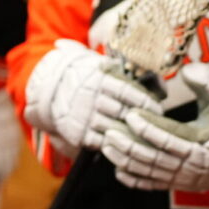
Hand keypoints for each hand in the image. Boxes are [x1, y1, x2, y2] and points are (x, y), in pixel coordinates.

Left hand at [0, 88, 21, 185]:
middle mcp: (7, 139)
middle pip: (6, 161)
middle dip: (2, 172)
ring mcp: (14, 135)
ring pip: (14, 155)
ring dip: (10, 166)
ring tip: (5, 176)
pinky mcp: (17, 129)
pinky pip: (18, 147)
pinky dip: (15, 156)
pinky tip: (13, 161)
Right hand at [24, 39, 162, 151]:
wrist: (49, 91)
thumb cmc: (82, 76)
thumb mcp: (95, 64)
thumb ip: (118, 66)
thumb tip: (145, 66)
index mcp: (98, 79)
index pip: (128, 92)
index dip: (145, 102)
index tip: (158, 109)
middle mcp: (91, 97)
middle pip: (124, 112)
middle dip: (140, 119)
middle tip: (154, 124)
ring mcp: (84, 116)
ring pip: (115, 129)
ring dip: (131, 134)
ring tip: (143, 136)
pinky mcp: (77, 133)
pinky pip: (101, 142)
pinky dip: (115, 144)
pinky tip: (124, 143)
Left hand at [101, 63, 208, 195]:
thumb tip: (189, 70)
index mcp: (202, 144)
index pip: (169, 137)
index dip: (148, 127)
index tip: (131, 114)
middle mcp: (191, 164)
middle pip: (154, 157)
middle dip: (129, 145)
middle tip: (108, 131)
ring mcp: (185, 177)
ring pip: (150, 171)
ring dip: (126, 160)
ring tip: (107, 145)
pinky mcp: (181, 184)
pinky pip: (155, 185)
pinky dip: (136, 180)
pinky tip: (119, 171)